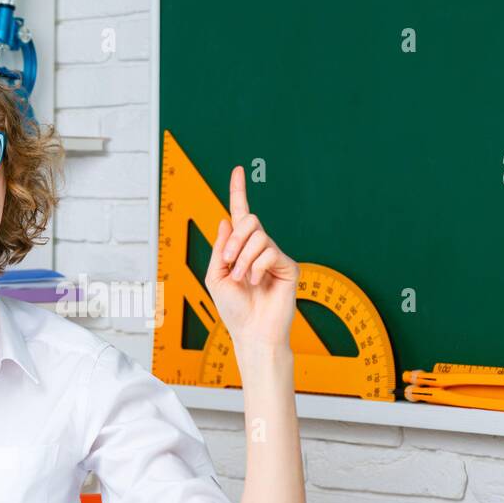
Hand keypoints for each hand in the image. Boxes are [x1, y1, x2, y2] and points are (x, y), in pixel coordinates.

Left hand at [205, 165, 298, 353]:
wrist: (252, 332)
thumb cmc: (234, 309)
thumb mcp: (215, 277)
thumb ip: (220, 248)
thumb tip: (227, 220)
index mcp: (240, 249)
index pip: (240, 215)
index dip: (238, 191)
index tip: (238, 170)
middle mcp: (259, 249)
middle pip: (249, 220)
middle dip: (234, 240)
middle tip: (229, 262)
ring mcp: (274, 257)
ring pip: (258, 236)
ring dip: (243, 258)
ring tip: (242, 278)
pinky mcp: (288, 267)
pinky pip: (270, 252)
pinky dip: (257, 267)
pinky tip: (257, 282)